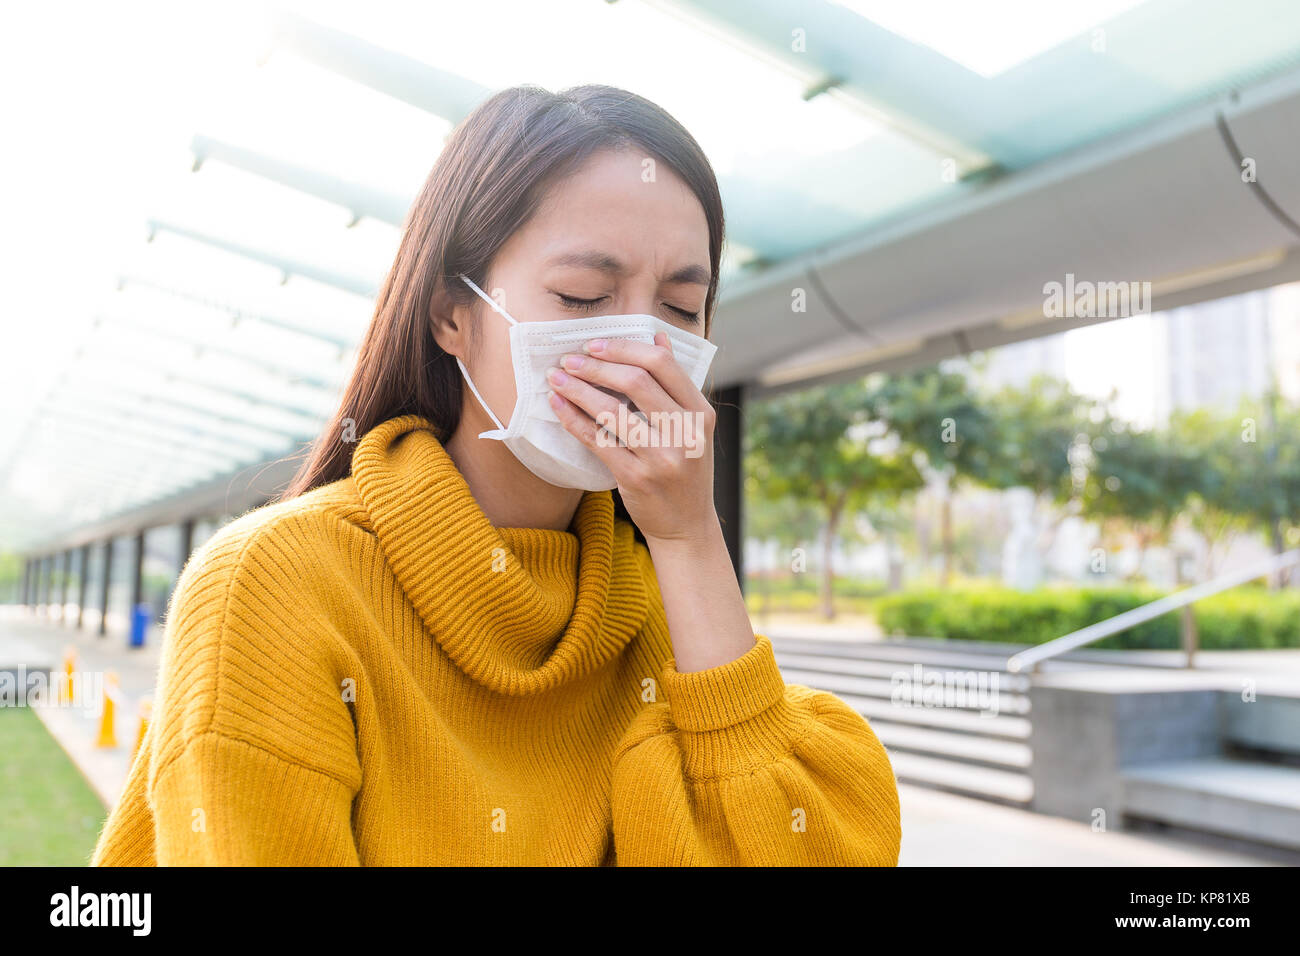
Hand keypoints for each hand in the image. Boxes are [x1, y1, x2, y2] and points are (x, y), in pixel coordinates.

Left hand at [545, 332, 717, 544]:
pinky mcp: (636, 478)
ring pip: (612, 410)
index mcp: (701, 414)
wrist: (687, 527)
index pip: (663, 364)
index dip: (625, 348)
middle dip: (597, 366)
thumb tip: (658, 335)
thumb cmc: (684, 470)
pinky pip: (597, 440)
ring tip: (557, 378)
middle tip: (570, 359)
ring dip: (579, 389)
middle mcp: (685, 433)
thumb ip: (674, 384)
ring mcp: (662, 457)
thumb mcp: (692, 427)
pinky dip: (574, 419)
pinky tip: (558, 405)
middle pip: (636, 381)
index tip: (596, 344)